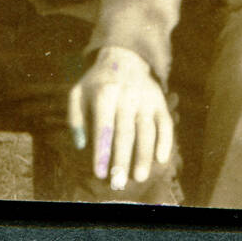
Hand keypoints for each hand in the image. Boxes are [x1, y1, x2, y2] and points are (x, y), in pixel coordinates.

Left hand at [67, 46, 172, 189]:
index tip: (99, 174)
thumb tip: (81, 145)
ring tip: (139, 177)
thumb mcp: (78, 93)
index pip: (104, 127)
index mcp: (105, 93)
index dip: (102, 151)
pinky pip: (166, 123)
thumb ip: (75, 118)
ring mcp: (146, 99)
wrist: (126, 56)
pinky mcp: (160, 102)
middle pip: (125, 132)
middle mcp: (127, 96)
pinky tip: (161, 159)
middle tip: (118, 184)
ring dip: (144, 155)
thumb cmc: (98, 82)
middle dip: (122, 159)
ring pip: (147, 130)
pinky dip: (165, 141)